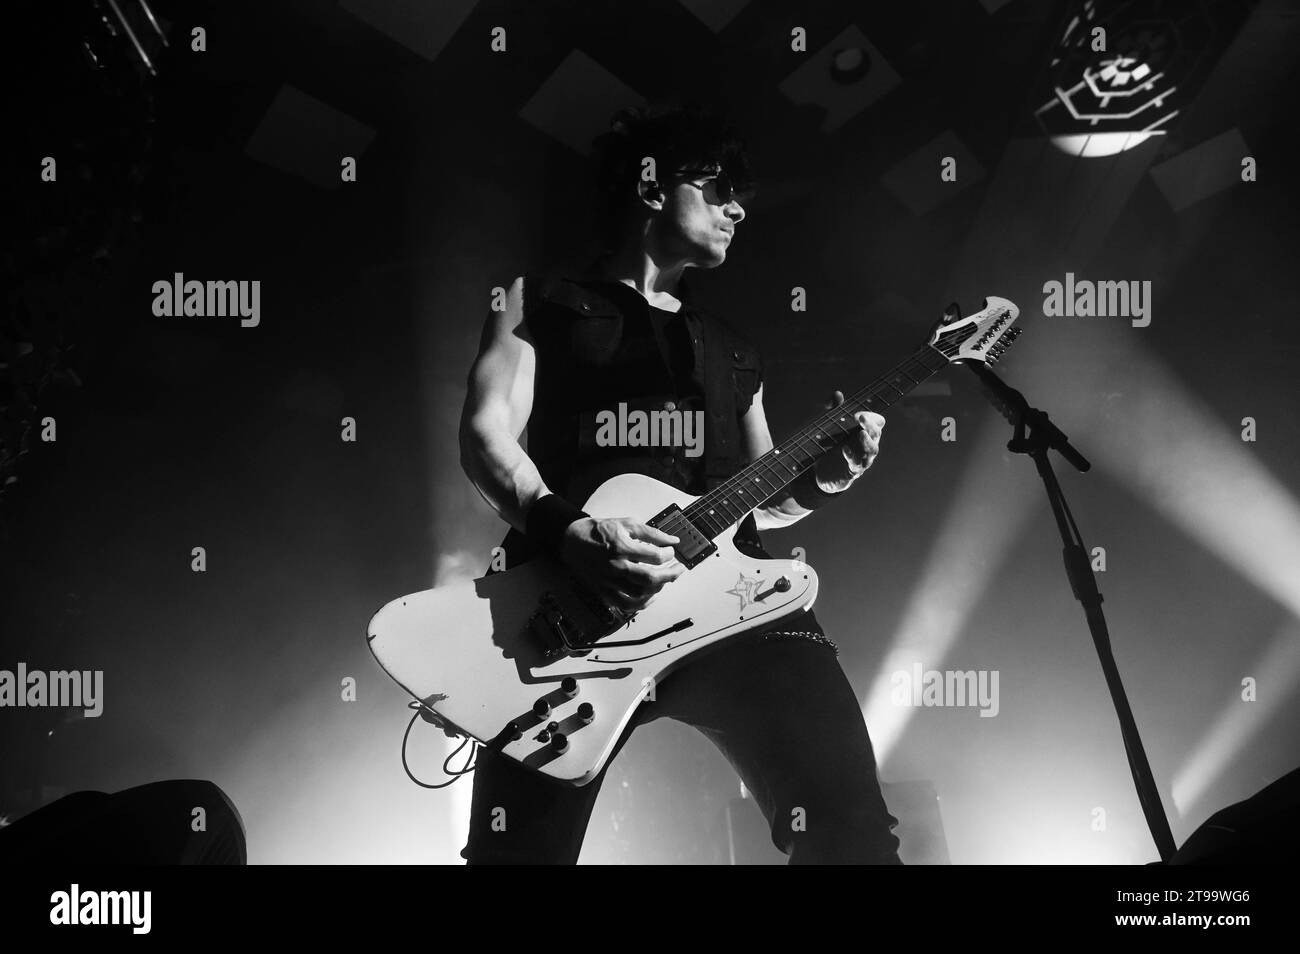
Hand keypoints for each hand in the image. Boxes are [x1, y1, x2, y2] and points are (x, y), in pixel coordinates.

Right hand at [559, 517, 683, 612]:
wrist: (571, 540)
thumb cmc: (598, 531)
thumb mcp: (625, 523)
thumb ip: (651, 532)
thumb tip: (672, 540)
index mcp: (622, 547)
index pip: (656, 556)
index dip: (669, 554)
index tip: (671, 551)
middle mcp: (616, 566)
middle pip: (652, 578)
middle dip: (671, 574)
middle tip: (680, 569)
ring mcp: (609, 581)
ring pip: (641, 594)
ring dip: (658, 588)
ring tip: (665, 580)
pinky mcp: (604, 591)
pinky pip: (626, 605)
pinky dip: (642, 604)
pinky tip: (650, 596)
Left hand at [813, 390, 884, 492]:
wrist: (824, 472)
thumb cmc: (832, 446)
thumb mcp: (831, 426)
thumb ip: (835, 410)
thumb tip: (837, 394)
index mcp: (866, 431)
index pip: (878, 422)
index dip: (872, 417)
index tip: (857, 414)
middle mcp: (867, 445)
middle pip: (877, 434)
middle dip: (871, 425)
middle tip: (861, 417)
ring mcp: (863, 459)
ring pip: (873, 450)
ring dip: (868, 442)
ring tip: (860, 434)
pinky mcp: (853, 471)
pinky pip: (857, 465)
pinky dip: (852, 457)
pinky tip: (845, 450)